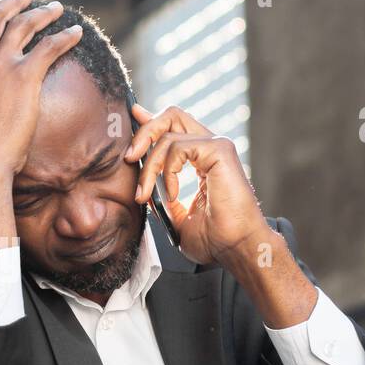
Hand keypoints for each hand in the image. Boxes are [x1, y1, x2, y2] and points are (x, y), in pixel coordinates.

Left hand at [122, 103, 273, 266]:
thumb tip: (144, 185)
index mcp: (202, 159)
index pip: (174, 127)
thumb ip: (162, 196)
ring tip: (145, 195)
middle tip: (129, 158)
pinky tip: (172, 194)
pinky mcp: (220, 150)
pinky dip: (167, 171)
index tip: (134, 115)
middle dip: (144, 131)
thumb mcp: (176, 217)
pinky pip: (178, 148)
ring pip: (168, 135)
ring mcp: (216, 147)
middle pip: (172, 116)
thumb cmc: (214, 239)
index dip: (151, 120)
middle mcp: (210, 148)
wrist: (236, 249)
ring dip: (149, 167)